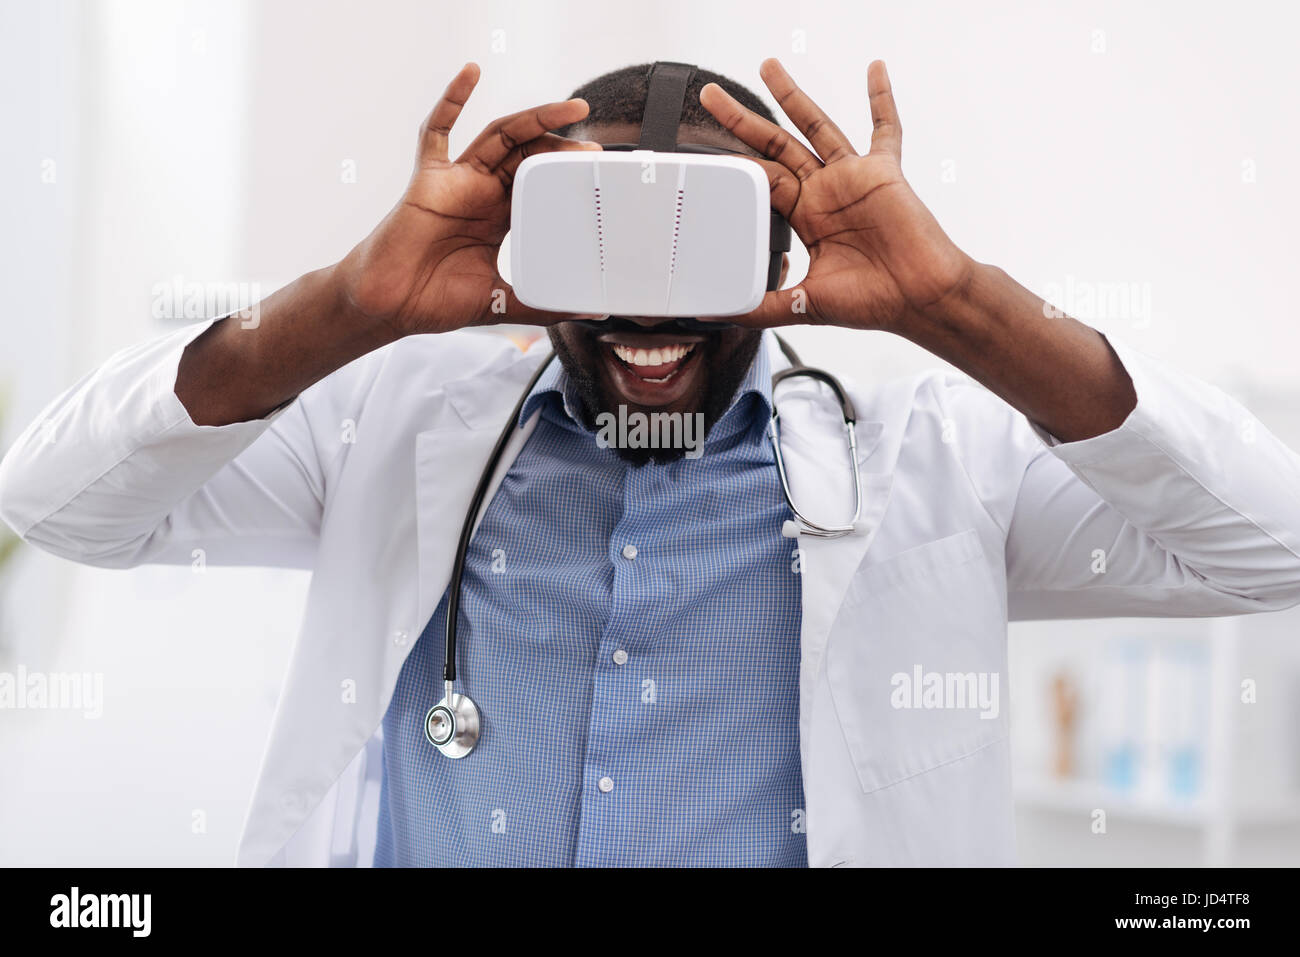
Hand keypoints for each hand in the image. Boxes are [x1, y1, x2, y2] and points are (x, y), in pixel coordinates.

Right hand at [335, 63, 599, 336]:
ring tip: (570, 109)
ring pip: (501, 137)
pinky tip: (472, 72)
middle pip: (529, 155)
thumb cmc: (435, 302)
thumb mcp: (502, 302)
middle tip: (596, 145)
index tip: (598, 175)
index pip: (541, 185)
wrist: (390, 307)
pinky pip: (437, 131)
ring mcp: (457, 181)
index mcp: (500, 218)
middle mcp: (482, 194)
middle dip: (562, 145)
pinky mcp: (429, 177)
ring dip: (535, 118)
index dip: (568, 176)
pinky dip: (452, 99)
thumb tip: (591, 311)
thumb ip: (542, 303)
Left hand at [700, 59, 973, 331]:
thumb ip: (762, 306)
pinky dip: (881, 98)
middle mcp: (824, 193)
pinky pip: (885, 128)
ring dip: (791, 96)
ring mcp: (852, 178)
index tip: (706, 158)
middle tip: (710, 96)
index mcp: (805, 219)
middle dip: (742, 120)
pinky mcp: (883, 172)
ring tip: (766, 66)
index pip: (760, 183)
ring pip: (815, 126)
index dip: (735, 170)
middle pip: (774, 146)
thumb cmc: (872, 303)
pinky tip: (874, 68)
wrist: (919, 299)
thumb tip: (718, 315)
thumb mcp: (804, 305)